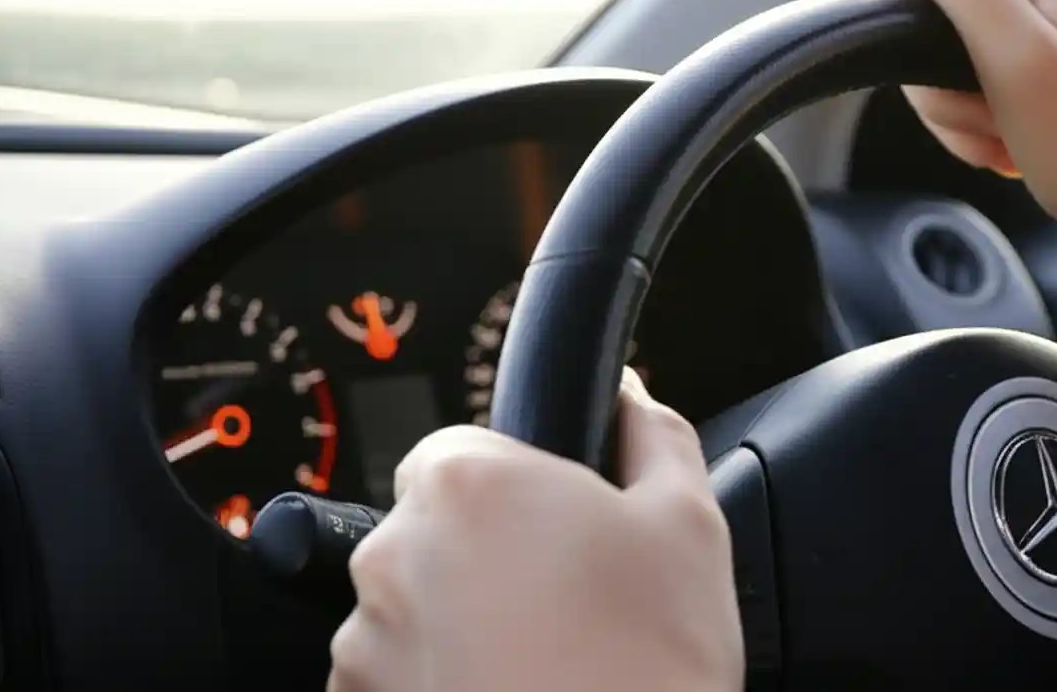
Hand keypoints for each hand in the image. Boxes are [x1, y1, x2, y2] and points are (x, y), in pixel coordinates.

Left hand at [328, 369, 742, 691]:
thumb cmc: (652, 663)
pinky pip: (392, 670)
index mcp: (467, 482)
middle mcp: (395, 551)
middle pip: (430, 525)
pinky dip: (432, 678)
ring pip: (410, 601)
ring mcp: (367, 639)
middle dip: (482, 551)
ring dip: (454, 616)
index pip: (457, 449)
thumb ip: (651, 433)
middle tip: (558, 598)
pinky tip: (506, 690)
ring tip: (537, 658)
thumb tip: (628, 395)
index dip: (510, 485)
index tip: (550, 526)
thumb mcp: (689, 523)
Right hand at [864, 0, 1056, 254]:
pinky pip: (991, 88)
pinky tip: (1017, 146)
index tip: (907, 65)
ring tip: (1007, 139)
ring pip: (961, 60)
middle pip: (947, 17)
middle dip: (945, 80)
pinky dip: (990, 124)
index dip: (908, 13)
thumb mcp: (1017, 58)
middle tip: (985, 117)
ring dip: (967, 112)